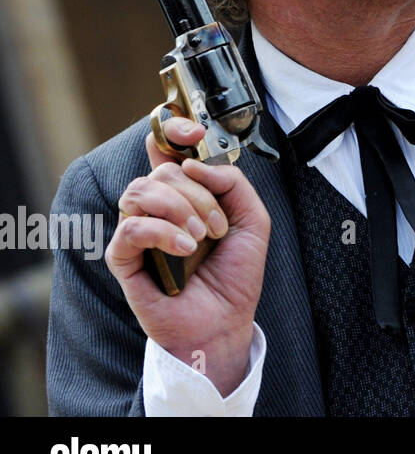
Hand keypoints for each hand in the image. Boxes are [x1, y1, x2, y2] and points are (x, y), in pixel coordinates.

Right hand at [106, 116, 270, 396]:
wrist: (225, 321)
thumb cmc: (235, 274)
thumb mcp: (252, 219)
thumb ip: (232, 183)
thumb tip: (195, 165)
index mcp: (185, 195)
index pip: (166, 150)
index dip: (173, 132)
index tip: (193, 135)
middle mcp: (158, 208)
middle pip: (160, 172)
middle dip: (197, 194)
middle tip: (218, 227)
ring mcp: (138, 232)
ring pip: (140, 191)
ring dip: (179, 209)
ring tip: (201, 238)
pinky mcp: (124, 258)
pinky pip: (130, 227)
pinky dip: (162, 232)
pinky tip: (185, 248)